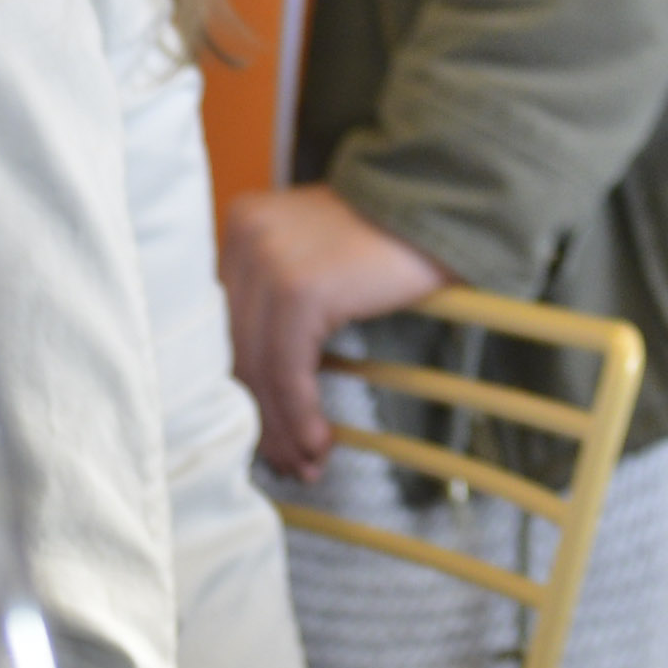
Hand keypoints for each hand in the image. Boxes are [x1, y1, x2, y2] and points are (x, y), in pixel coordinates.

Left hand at [220, 180, 450, 478]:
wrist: (444, 204)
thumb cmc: (388, 239)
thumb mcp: (315, 257)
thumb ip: (277, 301)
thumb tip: (256, 391)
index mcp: (240, 228)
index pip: (224, 325)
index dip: (240, 385)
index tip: (263, 431)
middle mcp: (244, 238)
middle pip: (234, 350)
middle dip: (260, 416)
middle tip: (287, 461)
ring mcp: (269, 261)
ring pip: (257, 368)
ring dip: (282, 428)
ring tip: (308, 463)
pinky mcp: (299, 289)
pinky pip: (288, 371)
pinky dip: (301, 415)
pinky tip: (320, 443)